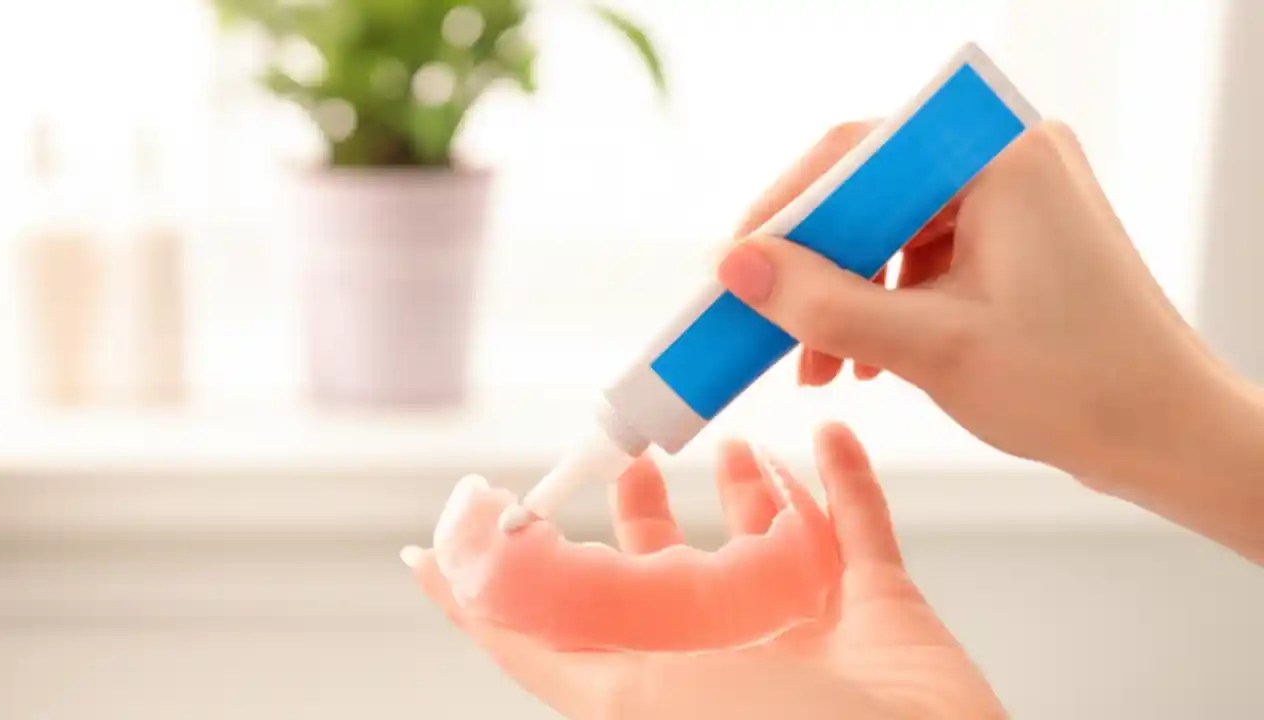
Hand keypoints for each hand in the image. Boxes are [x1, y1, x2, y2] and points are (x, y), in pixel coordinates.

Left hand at [409, 424, 1004, 718]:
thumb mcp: (630, 695)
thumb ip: (546, 640)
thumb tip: (459, 587)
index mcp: (660, 676)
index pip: (566, 615)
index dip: (522, 562)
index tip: (474, 507)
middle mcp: (725, 654)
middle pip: (671, 570)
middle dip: (645, 509)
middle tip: (630, 456)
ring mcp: (805, 632)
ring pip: (767, 541)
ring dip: (750, 488)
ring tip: (734, 445)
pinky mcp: (878, 612)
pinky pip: (862, 528)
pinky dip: (848, 479)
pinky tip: (831, 437)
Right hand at [721, 122, 1231, 491]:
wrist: (1166, 435)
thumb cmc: (1075, 387)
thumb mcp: (929, 347)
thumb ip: (823, 304)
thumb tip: (736, 267)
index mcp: (1001, 159)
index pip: (860, 151)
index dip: (788, 206)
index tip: (739, 262)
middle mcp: (1009, 160)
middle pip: (873, 191)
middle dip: (817, 266)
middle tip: (771, 323)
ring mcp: (1015, 196)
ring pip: (891, 228)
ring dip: (846, 293)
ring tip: (817, 363)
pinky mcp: (1016, 235)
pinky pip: (923, 252)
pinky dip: (884, 301)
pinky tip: (862, 356)